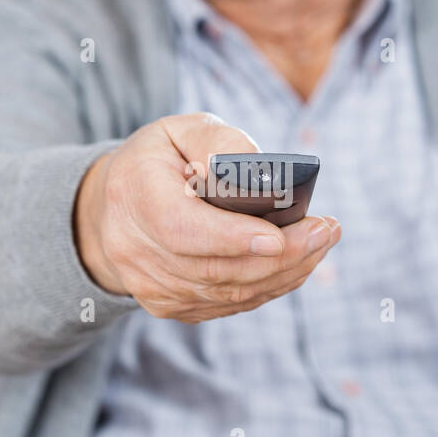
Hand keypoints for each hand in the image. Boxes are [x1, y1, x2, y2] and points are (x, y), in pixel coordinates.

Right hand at [73, 111, 340, 321]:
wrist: (113, 207)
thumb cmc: (158, 160)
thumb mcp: (181, 129)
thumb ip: (218, 141)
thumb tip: (261, 168)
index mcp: (134, 196)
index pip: (183, 230)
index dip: (232, 238)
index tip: (278, 237)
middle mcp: (135, 251)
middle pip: (215, 268)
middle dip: (279, 255)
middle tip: (324, 231)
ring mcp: (151, 287)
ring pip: (228, 291)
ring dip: (284, 272)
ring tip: (321, 242)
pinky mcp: (170, 306)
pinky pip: (229, 303)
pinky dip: (269, 285)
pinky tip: (297, 263)